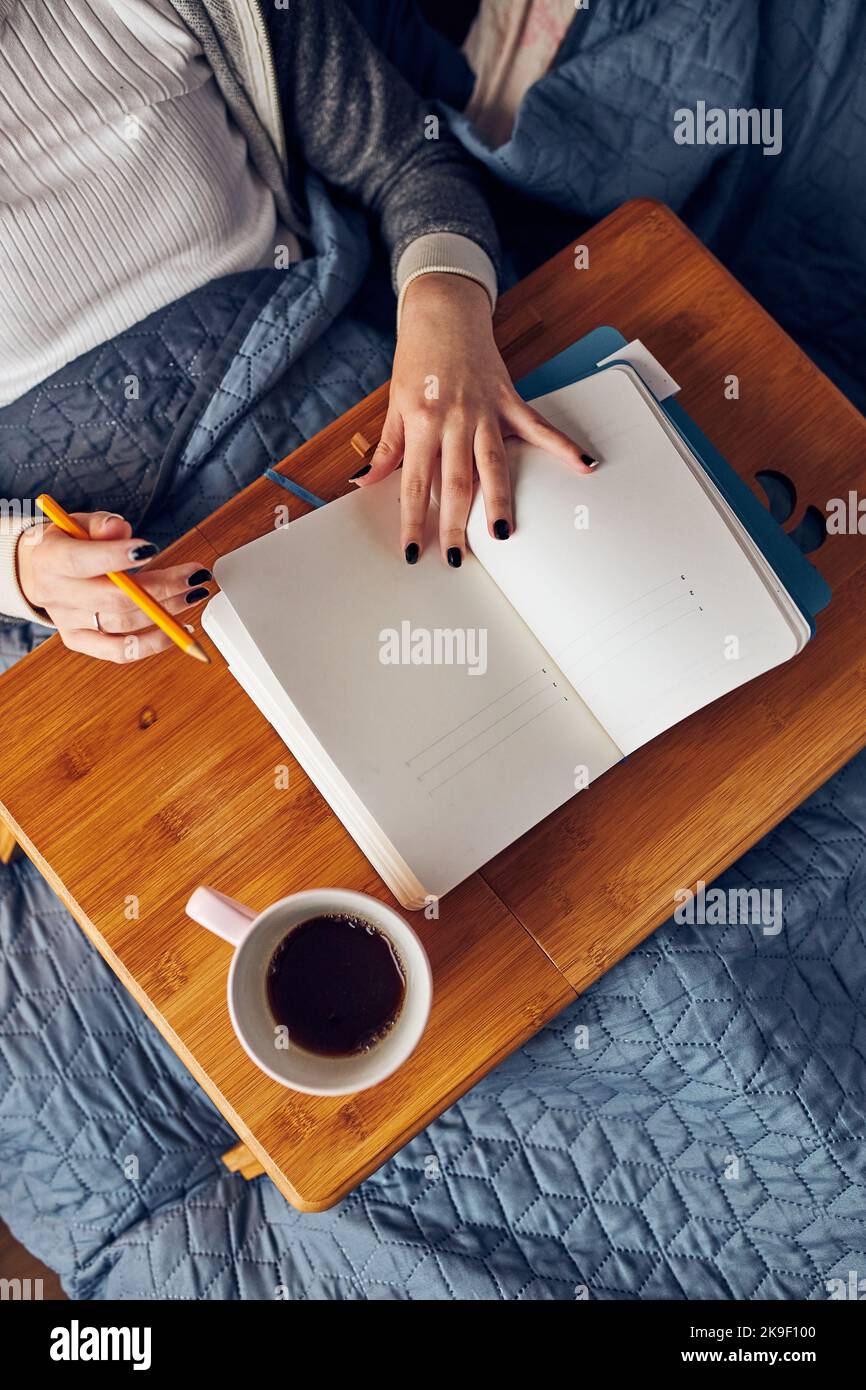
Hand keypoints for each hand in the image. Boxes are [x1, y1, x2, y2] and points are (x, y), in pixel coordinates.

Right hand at [17, 510, 212, 661]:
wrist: (38, 570)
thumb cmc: (67, 543)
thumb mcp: (79, 523)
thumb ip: (100, 524)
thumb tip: (119, 529)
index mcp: (48, 560)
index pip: (81, 562)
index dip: (116, 557)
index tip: (152, 548)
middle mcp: (55, 595)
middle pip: (113, 599)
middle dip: (162, 587)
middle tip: (193, 575)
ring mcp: (67, 622)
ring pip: (123, 624)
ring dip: (167, 611)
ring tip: (194, 593)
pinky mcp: (79, 641)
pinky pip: (120, 652)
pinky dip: (154, 643)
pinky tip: (181, 629)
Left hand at [351, 273, 594, 564]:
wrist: (442, 311)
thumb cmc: (417, 358)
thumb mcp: (395, 403)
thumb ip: (387, 448)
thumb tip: (365, 482)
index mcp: (422, 423)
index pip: (415, 484)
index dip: (414, 521)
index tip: (414, 552)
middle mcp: (455, 420)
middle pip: (457, 482)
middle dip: (456, 525)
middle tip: (459, 559)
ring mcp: (486, 411)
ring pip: (494, 465)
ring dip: (500, 501)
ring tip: (504, 533)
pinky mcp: (510, 400)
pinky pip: (539, 428)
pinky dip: (563, 446)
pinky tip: (584, 465)